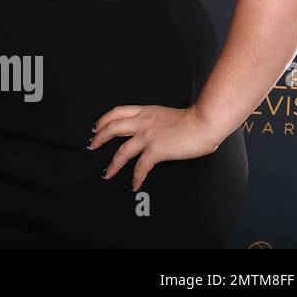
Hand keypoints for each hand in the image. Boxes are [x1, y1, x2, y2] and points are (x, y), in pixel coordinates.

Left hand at [89, 104, 225, 190]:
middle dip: (99, 138)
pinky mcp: (156, 150)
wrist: (204, 122)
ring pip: (121, 150)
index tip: (98, 125)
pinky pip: (140, 167)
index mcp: (146, 112)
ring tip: (106, 173)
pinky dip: (135, 177)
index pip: (117, 112)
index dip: (104, 119)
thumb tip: (155, 131)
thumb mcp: (167, 114)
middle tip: (92, 146)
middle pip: (112, 128)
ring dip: (112, 164)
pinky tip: (133, 185)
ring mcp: (147, 136)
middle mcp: (143, 122)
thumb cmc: (194, 120)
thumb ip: (157, 121)